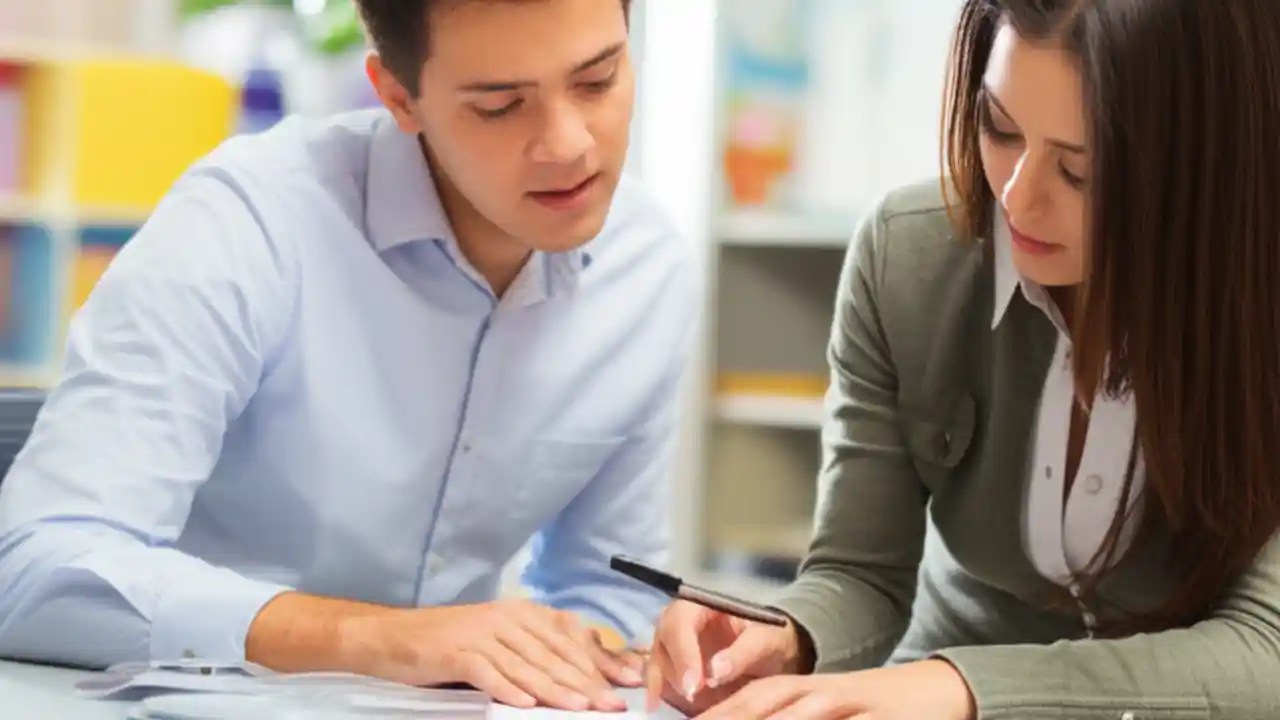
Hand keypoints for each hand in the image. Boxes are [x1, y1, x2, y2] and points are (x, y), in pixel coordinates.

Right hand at [349, 599, 637, 710]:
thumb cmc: (449, 643)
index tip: (627, 682)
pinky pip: (487, 672)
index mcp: (521, 612)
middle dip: (587, 681)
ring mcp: (481, 634)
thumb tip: (579, 674)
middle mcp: (506, 618)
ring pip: (527, 664)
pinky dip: (507, 688)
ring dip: (555, 688)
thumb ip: (535, 651)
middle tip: (612, 705)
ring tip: (580, 707)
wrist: (392, 637)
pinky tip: (526, 704)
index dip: (600, 662)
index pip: (570, 639)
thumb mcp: (498, 639)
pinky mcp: (456, 651)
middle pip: (554, 654)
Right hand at [646, 600, 808, 714]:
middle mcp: (680, 620)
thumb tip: (714, 673)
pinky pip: (659, 676)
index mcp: (701, 603)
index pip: (680, 622)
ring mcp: (674, 642)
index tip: (693, 685)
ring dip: (668, 684)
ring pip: (656, 660)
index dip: (683, 653)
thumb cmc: (773, 636)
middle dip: (674, 671)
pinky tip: (660, 706)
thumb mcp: (767, 640)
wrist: (776, 649)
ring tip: (692, 702)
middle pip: (662, 641)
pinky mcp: (674, 664)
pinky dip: (660, 692)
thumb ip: (743, 652)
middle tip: (692, 696)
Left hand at [697, 659, 976, 719]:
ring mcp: (849, 703)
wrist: (933, 691)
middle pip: (765, 699)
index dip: (716, 713)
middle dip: (729, 714)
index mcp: (801, 690)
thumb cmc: (870, 711)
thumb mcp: (825, 712)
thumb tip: (745, 716)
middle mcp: (819, 691)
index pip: (750, 699)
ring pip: (800, 711)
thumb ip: (785, 716)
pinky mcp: (878, 717)